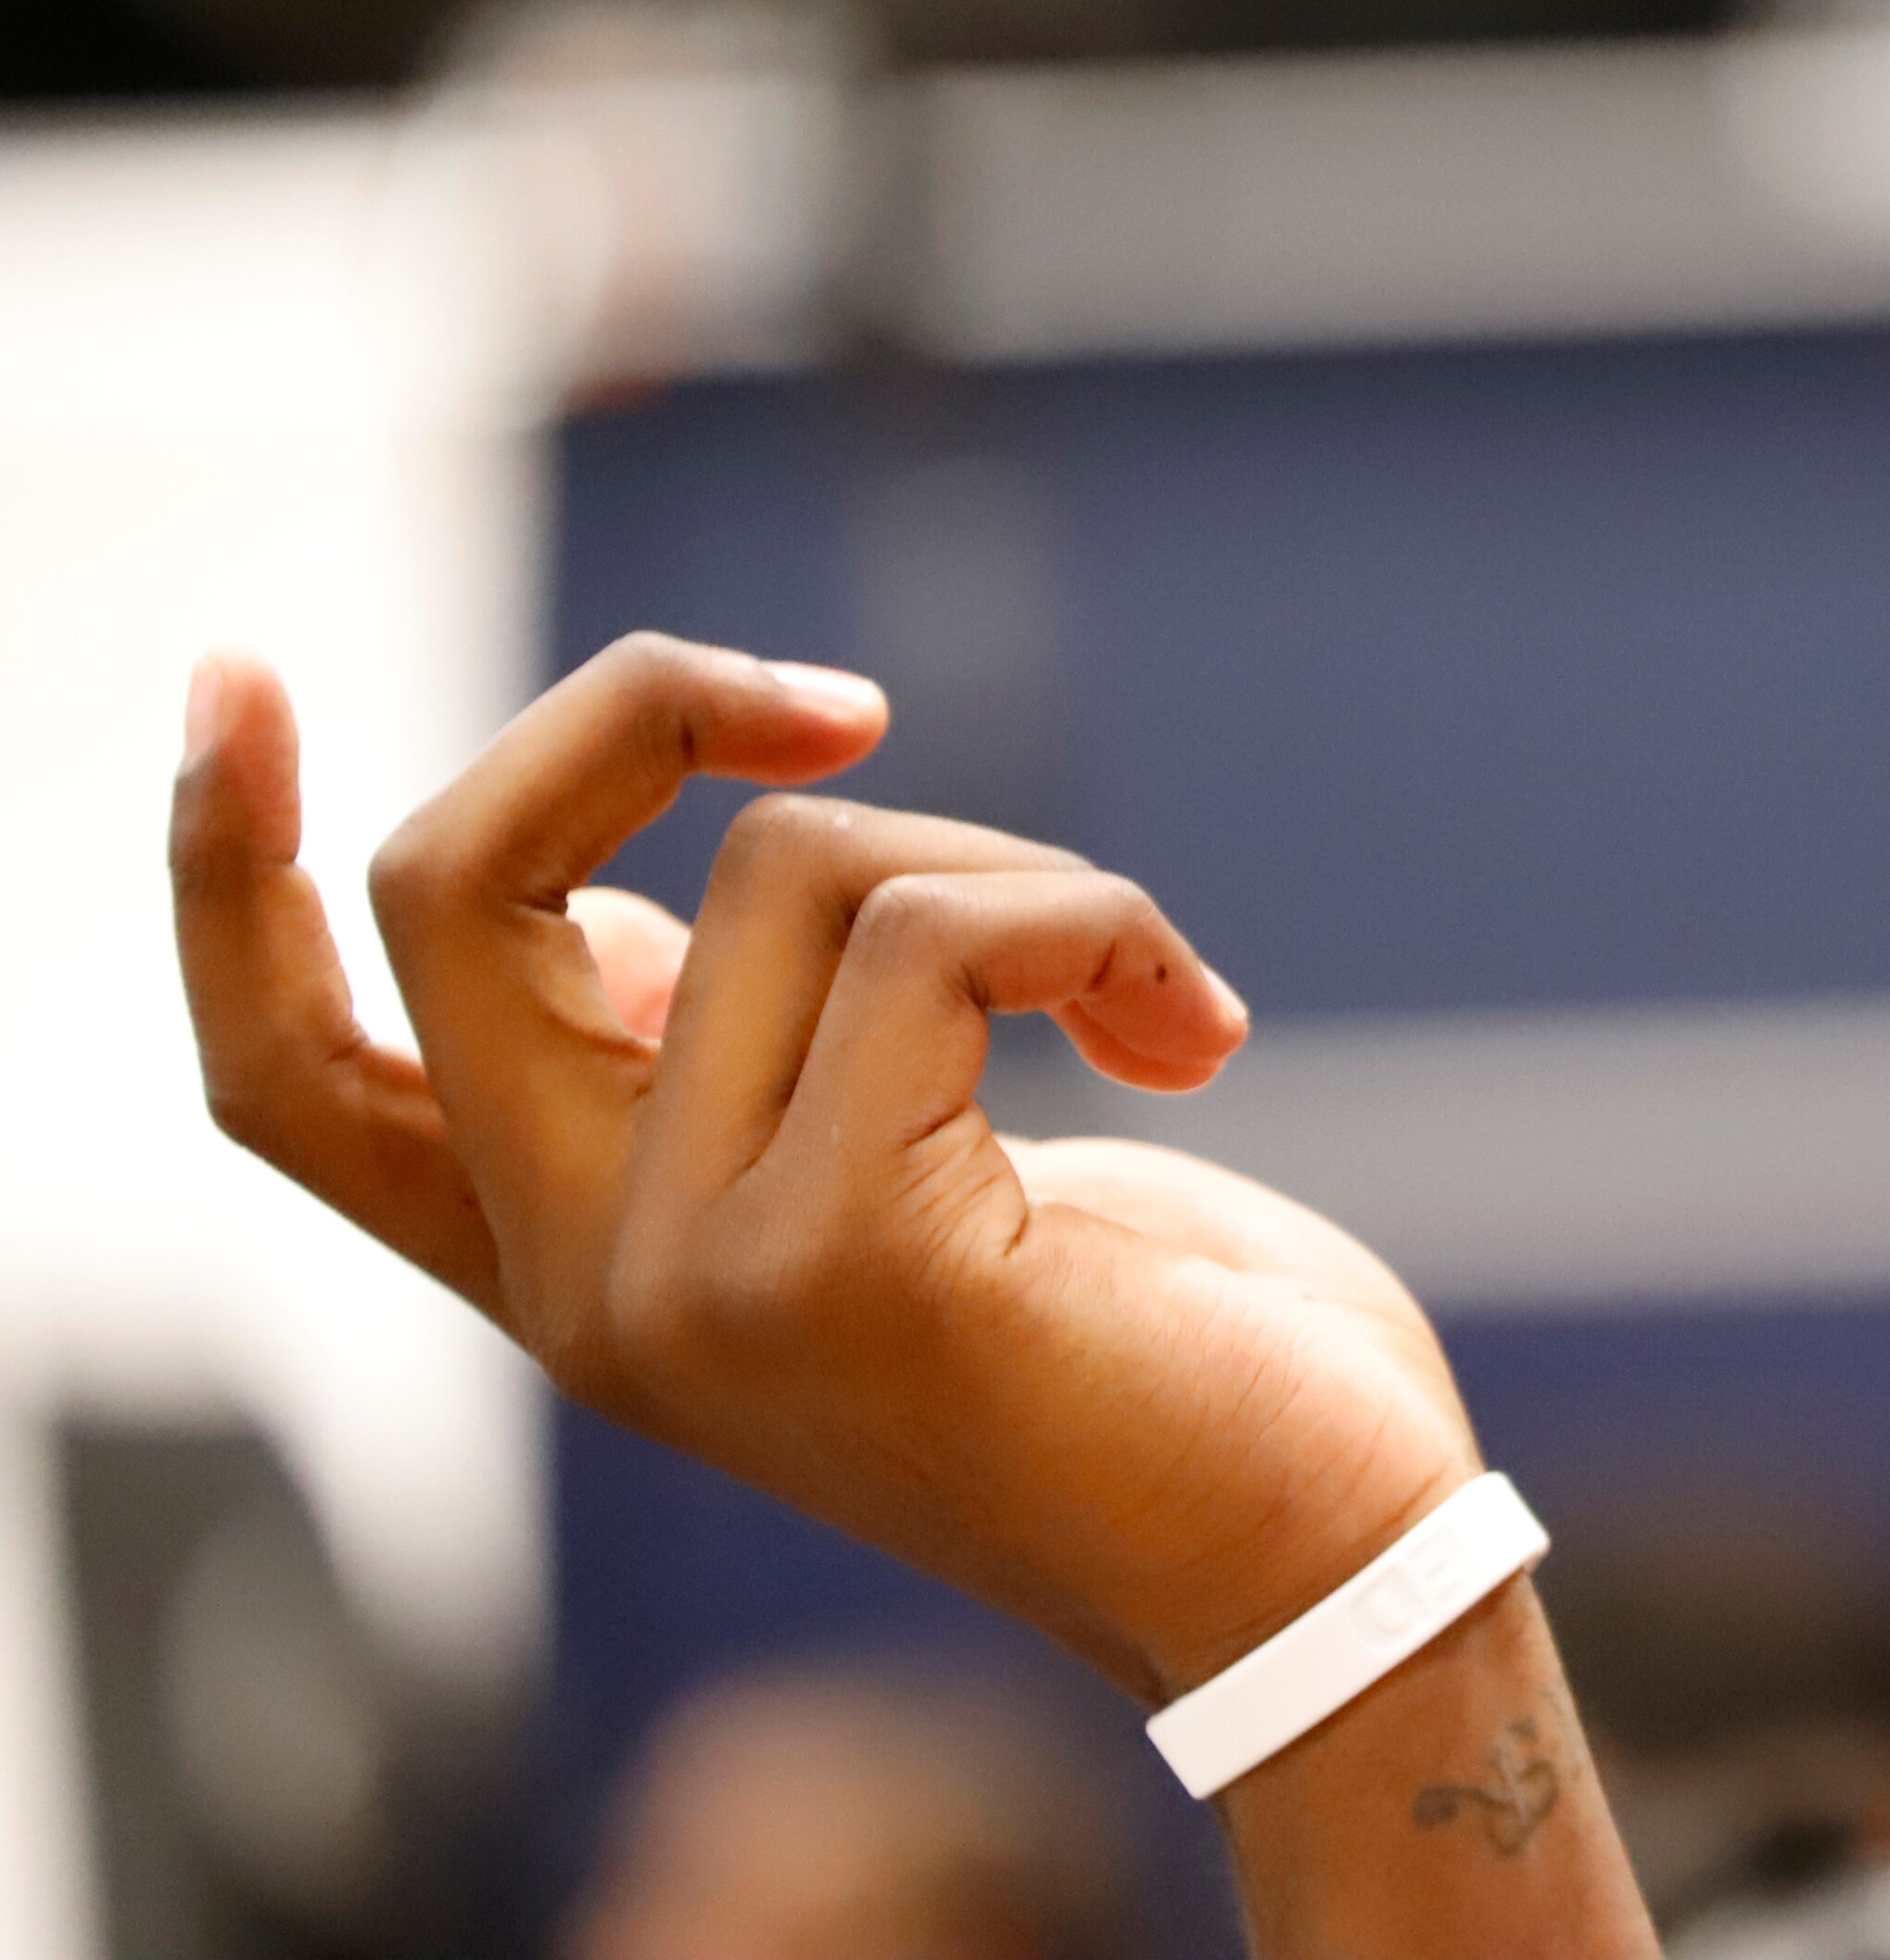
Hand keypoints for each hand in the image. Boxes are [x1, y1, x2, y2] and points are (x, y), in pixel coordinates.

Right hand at [171, 633, 1483, 1701]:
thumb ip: (726, 1076)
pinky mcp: (842, 1255)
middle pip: (454, 893)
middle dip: (640, 708)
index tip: (234, 679)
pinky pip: (941, 929)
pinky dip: (1100, 927)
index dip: (224, 867)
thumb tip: (614, 915)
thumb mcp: (894, 1182)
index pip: (291, 1076)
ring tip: (1147, 1006)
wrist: (1321, 1554)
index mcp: (571, 1264)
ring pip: (787, 864)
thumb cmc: (1153, 1348)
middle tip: (842, 699)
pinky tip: (1186, 1040)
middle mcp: (586, 1287)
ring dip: (1021, 876)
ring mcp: (693, 1277)